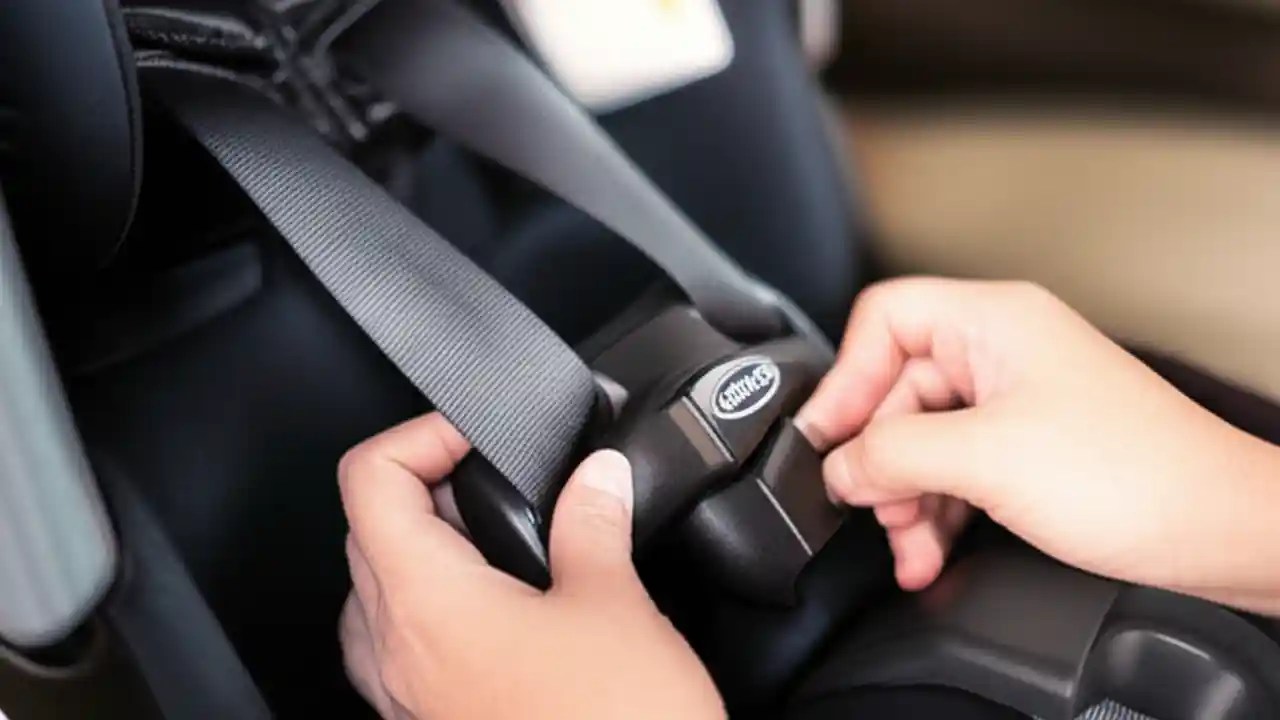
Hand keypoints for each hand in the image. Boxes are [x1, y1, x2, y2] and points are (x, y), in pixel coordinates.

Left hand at [336, 412, 723, 719]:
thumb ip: (593, 523)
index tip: (476, 437)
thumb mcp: (614, 606)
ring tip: (490, 539)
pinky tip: (490, 610)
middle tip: (493, 475)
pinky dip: (428, 604)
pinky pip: (397, 644)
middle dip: (423, 483)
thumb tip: (597, 476)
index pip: (369, 480)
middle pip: (366, 529)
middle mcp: (398, 648)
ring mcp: (408, 694)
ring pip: (374, 589)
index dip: (420, 435)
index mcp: (429, 601)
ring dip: (419, 545)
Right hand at [796, 277, 1279, 614]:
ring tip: (910, 546)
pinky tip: (930, 550)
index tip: (828, 439)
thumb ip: (891, 454)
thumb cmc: (1135, 477)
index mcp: (993, 321)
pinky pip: (953, 469)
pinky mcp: (1026, 446)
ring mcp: (1015, 400)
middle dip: (881, 461)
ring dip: (905, 499)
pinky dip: (935, 511)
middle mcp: (1001, 350)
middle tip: (874, 506)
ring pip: (921, 439)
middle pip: (896, 391)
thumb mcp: (985, 459)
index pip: (883, 320)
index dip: (846, 380)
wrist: (1219, 531)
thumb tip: (837, 463)